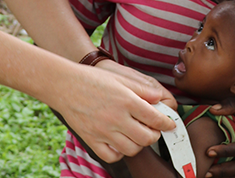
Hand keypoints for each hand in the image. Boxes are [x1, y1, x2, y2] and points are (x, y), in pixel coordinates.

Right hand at [53, 64, 175, 162]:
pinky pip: (112, 156)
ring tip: (137, 135)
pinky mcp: (92, 140)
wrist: (65, 85)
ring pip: (132, 149)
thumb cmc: (92, 79)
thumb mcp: (121, 78)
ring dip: (139, 144)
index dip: (167, 123)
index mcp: (127, 100)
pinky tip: (120, 142)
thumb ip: (142, 89)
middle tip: (153, 129)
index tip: (170, 124)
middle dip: (155, 135)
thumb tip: (160, 98)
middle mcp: (117, 118)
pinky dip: (120, 152)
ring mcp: (104, 131)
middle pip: (147, 137)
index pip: (155, 118)